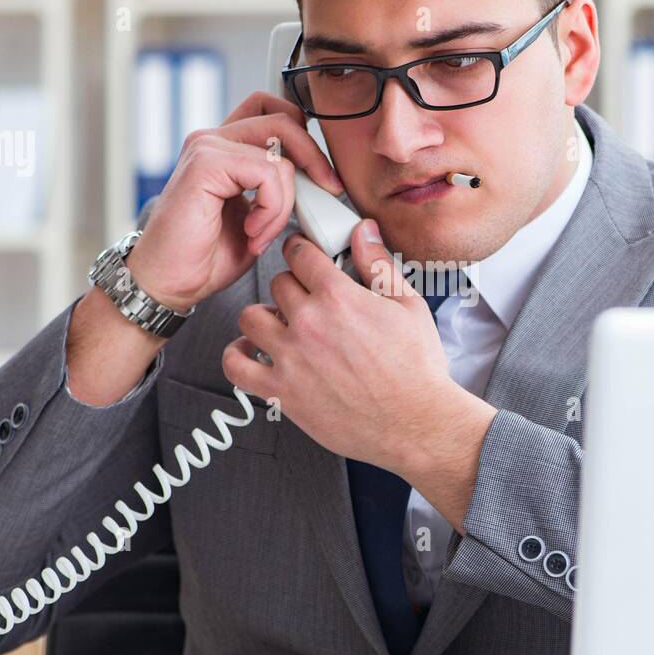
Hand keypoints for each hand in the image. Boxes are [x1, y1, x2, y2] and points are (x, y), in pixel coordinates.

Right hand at [125, 92, 342, 311]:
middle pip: (284, 119)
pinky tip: (252, 231)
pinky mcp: (205, 163)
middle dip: (314, 158)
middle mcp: (214, 139)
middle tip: (327, 190)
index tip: (326, 177)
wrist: (168, 282)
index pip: (276, 113)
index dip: (307, 138)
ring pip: (279, 156)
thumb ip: (281, 191)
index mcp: (227, 148)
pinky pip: (265, 173)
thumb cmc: (206, 257)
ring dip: (283, 203)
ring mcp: (207, 147)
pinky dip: (271, 208)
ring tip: (261, 233)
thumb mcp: (258, 218)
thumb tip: (321, 181)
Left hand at [223, 220, 456, 469]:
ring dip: (264, 316)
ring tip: (280, 323)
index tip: (302, 256)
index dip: (301, 250)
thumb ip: (379, 264)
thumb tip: (364, 232)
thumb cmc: (416, 370)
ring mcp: (290, 358)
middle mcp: (309, 324)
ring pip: (251, 317)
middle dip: (292, 286)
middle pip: (277, 283)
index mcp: (338, 297)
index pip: (300, 254)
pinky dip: (237, 355)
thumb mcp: (408, 305)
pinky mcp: (281, 392)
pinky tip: (252, 352)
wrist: (415, 423)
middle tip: (305, 298)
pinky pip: (236, 366)